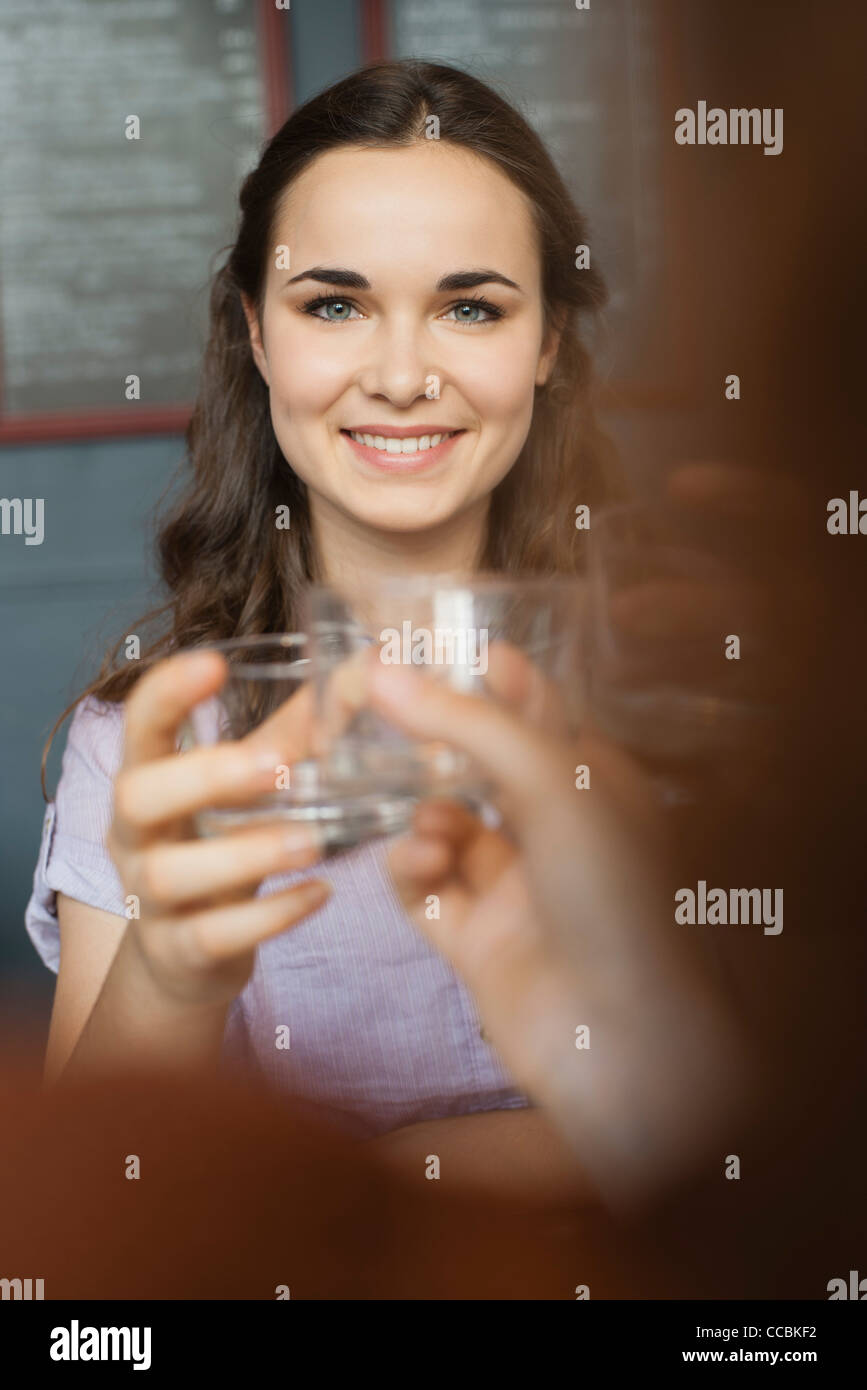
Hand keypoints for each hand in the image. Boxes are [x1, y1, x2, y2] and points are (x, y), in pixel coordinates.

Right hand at [107, 650, 332, 1009]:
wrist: (183, 957)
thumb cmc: (220, 846)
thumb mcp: (247, 791)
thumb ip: (295, 734)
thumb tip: (365, 670)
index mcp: (148, 777)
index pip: (139, 724)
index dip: (166, 692)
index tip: (213, 664)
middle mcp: (134, 835)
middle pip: (136, 796)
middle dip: (204, 775)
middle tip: (278, 766)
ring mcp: (149, 898)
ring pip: (172, 874)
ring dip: (247, 853)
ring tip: (314, 840)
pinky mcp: (179, 952)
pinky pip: (213, 936)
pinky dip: (270, 916)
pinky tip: (320, 894)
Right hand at [362, 654, 754, 1209]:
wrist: (622, 1039)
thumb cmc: (612, 893)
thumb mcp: (551, 783)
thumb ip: (465, 723)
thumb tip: (382, 671)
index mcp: (596, 785)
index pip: (540, 714)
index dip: (493, 678)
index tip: (435, 644)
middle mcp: (557, 832)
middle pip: (481, 768)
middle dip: (434, 745)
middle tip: (377, 710)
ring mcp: (516, 890)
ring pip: (446, 828)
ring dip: (425, 817)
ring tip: (428, 829)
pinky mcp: (478, 942)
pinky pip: (426, 890)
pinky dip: (411, 871)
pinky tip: (418, 866)